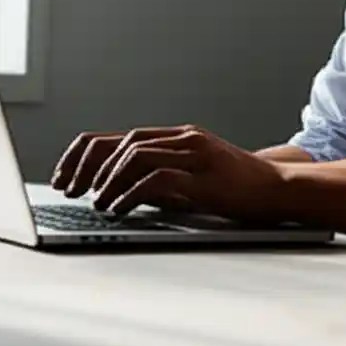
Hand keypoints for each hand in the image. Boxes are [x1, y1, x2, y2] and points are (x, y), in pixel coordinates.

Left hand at [50, 125, 286, 218]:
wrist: (280, 191)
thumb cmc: (235, 191)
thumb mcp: (189, 181)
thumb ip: (157, 181)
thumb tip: (116, 194)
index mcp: (175, 137)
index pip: (117, 137)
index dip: (85, 156)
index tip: (65, 179)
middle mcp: (181, 138)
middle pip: (119, 142)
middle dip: (87, 167)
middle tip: (70, 191)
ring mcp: (194, 152)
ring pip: (134, 155)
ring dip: (107, 180)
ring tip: (95, 202)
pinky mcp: (204, 174)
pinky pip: (156, 178)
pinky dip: (130, 193)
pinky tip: (117, 208)